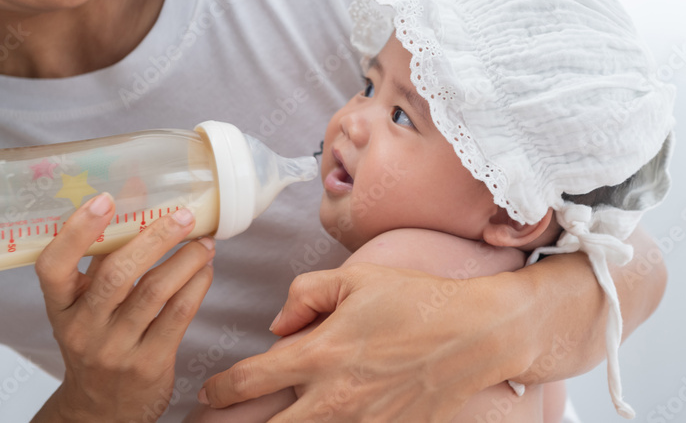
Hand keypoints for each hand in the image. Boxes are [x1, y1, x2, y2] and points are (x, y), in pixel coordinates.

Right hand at [33, 193, 213, 422]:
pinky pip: (178, 315)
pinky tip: (206, 269)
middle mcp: (83, 328)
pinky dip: (196, 285)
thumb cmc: (96, 340)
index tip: (105, 198)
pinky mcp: (148, 363)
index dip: (76, 231)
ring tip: (205, 240)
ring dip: (186, 259)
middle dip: (155, 237)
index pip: (53, 267)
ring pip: (154, 292)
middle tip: (183, 214)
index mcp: (60, 307)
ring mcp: (115, 348)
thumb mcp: (85, 304)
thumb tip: (136, 192)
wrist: (101, 409)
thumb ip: (104, 257)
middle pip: (116, 274)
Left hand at [199, 263, 533, 422]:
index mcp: (320, 353)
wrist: (475, 334)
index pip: (247, 381)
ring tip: (273, 421)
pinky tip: (324, 420)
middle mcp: (334, 398)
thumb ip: (304, 294)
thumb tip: (276, 328)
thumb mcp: (355, 277)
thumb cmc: (416, 300)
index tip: (210, 393)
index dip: (218, 391)